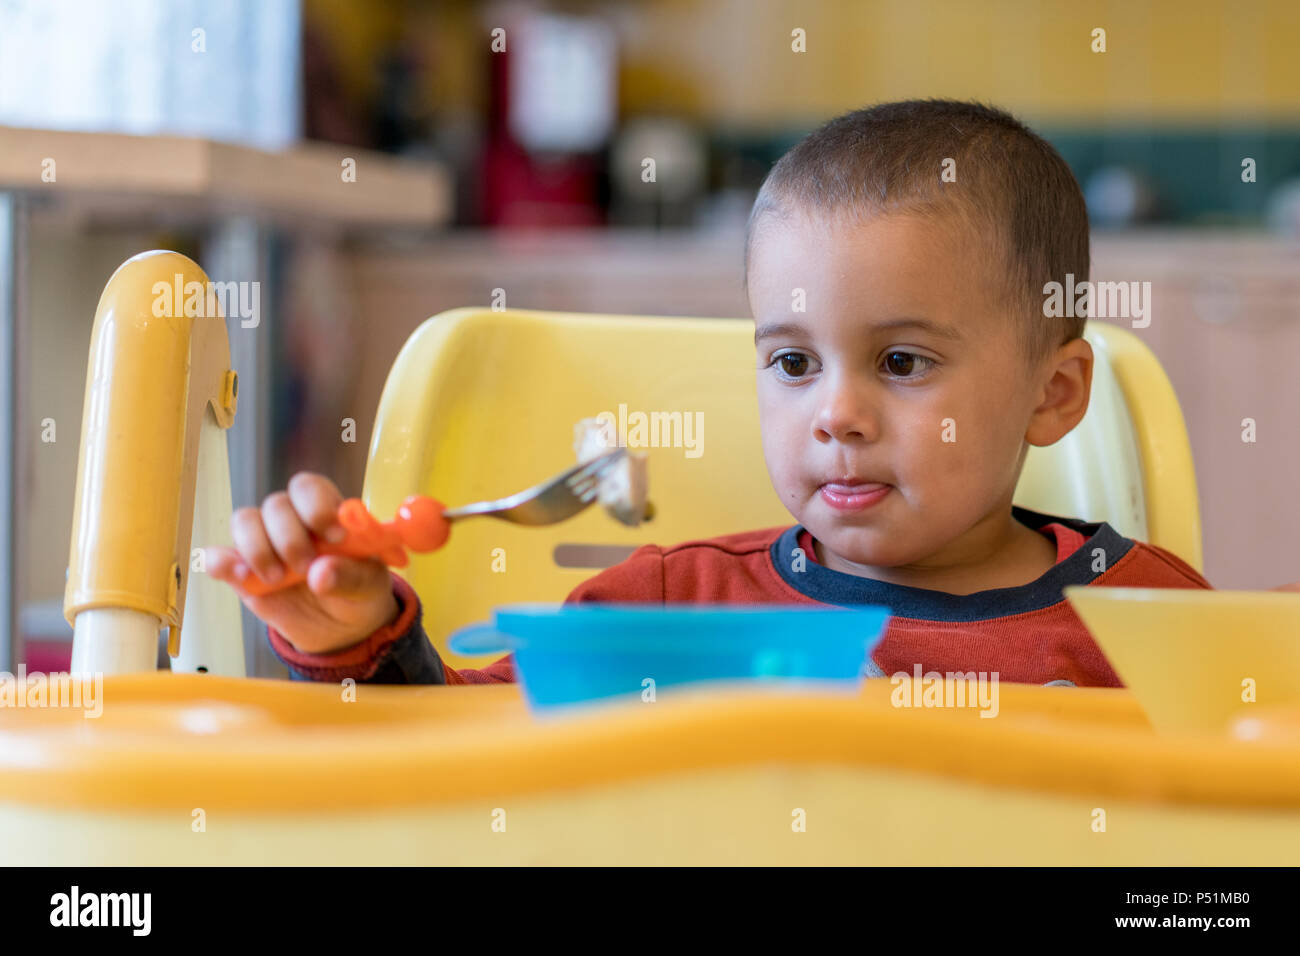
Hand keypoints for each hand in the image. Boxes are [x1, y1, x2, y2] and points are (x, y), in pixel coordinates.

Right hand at [203, 472, 400, 653]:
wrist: (340, 629)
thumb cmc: (357, 592)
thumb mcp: (367, 586)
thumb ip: (350, 576)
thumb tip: (320, 574)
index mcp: (326, 512)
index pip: (309, 487)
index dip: (316, 506)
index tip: (334, 537)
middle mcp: (291, 520)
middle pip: (276, 505)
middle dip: (289, 538)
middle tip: (305, 567)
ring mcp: (264, 543)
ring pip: (244, 521)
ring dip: (258, 549)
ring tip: (278, 579)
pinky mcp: (241, 570)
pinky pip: (218, 555)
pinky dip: (221, 562)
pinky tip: (240, 575)